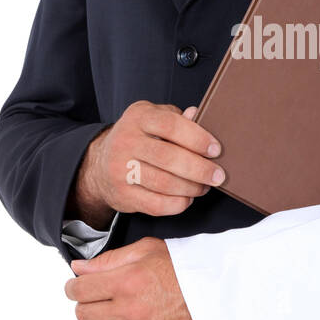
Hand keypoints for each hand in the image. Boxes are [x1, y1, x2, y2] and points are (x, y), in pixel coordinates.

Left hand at [65, 236, 201, 319]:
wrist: (219, 295)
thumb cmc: (185, 271)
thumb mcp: (148, 251)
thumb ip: (109, 259)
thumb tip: (78, 268)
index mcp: (127, 280)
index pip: (78, 290)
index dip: (74, 289)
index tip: (80, 290)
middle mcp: (130, 308)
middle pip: (83, 315)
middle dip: (88, 308)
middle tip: (102, 305)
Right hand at [67, 102, 224, 226]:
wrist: (101, 165)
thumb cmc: (140, 138)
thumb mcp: (155, 119)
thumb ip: (178, 118)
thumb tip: (197, 114)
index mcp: (138, 117)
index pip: (171, 125)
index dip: (197, 138)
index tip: (216, 150)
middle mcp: (125, 141)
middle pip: (169, 158)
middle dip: (200, 169)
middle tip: (218, 176)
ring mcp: (120, 169)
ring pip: (164, 184)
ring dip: (192, 188)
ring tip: (204, 187)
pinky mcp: (122, 194)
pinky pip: (156, 205)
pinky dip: (178, 204)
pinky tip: (187, 198)